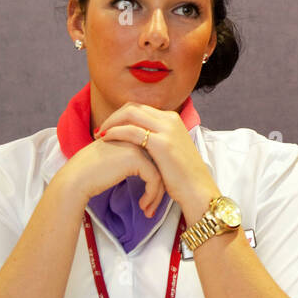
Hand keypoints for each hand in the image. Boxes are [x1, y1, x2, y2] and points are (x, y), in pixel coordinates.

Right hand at [54, 134, 165, 217]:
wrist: (75, 179)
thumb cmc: (89, 174)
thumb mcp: (113, 160)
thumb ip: (129, 160)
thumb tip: (148, 173)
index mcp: (129, 135)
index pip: (153, 156)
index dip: (155, 177)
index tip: (151, 196)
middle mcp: (135, 137)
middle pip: (159, 163)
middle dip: (159, 187)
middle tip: (152, 206)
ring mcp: (136, 146)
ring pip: (160, 171)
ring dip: (157, 194)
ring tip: (148, 209)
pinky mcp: (136, 158)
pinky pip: (154, 178)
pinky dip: (152, 194)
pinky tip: (143, 205)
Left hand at [94, 103, 219, 219]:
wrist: (197, 190)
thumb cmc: (183, 175)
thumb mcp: (171, 150)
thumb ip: (157, 139)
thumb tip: (138, 139)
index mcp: (172, 119)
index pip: (140, 108)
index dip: (121, 116)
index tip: (109, 127)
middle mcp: (170, 120)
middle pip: (133, 107)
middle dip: (113, 117)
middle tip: (101, 130)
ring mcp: (167, 129)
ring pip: (130, 114)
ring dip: (111, 122)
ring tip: (100, 135)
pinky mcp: (161, 143)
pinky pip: (131, 131)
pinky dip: (115, 132)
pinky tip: (106, 140)